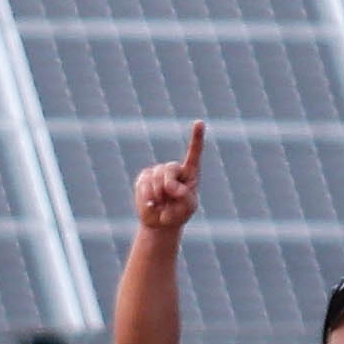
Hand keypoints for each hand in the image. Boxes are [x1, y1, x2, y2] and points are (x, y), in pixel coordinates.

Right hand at [133, 121, 204, 235]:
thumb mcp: (189, 207)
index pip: (194, 152)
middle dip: (168, 186)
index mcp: (190, 172)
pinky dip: (147, 197)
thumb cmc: (179, 213)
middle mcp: (174, 169)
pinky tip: (151, 203)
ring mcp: (158, 171)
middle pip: (169, 169)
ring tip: (161, 204)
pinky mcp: (144, 178)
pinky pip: (143, 184)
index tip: (199, 122)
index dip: (196, 137)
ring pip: (155, 178)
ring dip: (158, 195)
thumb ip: (185, 196)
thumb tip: (170, 186)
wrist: (160, 222)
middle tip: (169, 199)